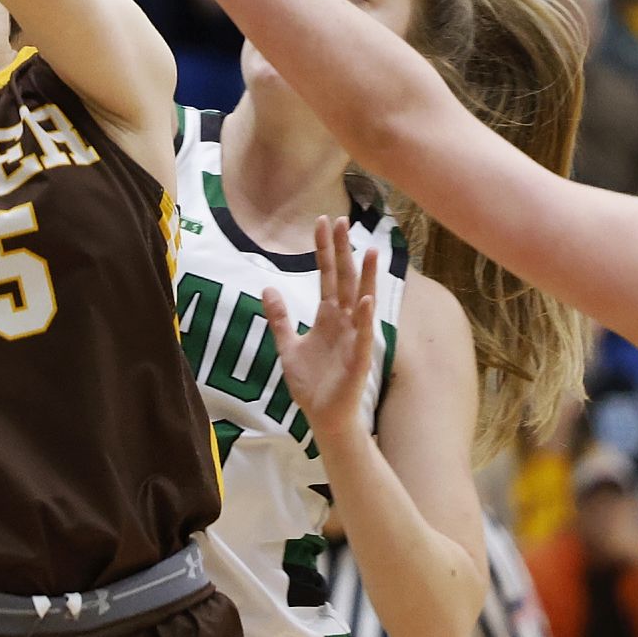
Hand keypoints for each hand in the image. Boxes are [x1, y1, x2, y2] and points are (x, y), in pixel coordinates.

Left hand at [264, 216, 379, 441]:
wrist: (323, 417)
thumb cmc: (311, 383)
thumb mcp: (287, 346)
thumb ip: (279, 318)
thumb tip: (267, 288)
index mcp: (327, 316)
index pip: (327, 275)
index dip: (325, 249)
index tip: (323, 222)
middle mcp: (344, 321)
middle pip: (344, 279)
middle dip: (343, 251)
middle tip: (342, 220)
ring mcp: (353, 338)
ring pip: (360, 300)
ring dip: (365, 276)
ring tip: (370, 249)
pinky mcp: (358, 359)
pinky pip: (362, 335)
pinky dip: (364, 317)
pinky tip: (366, 300)